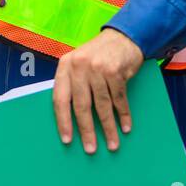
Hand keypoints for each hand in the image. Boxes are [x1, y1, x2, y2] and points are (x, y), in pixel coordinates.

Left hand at [53, 28, 144, 153]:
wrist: (123, 36)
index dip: (63, 121)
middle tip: (90, 149)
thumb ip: (72, 84)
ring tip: (112, 144)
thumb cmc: (98, 55)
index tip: (67, 140)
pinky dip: (123, 115)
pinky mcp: (115, 70)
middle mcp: (79, 66)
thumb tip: (69, 119)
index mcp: (65, 65)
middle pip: (81, 105)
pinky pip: (119, 99)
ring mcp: (97, 68)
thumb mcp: (79, 64)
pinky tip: (125, 127)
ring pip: (102, 105)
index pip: (60, 98)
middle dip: (86, 130)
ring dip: (108, 128)